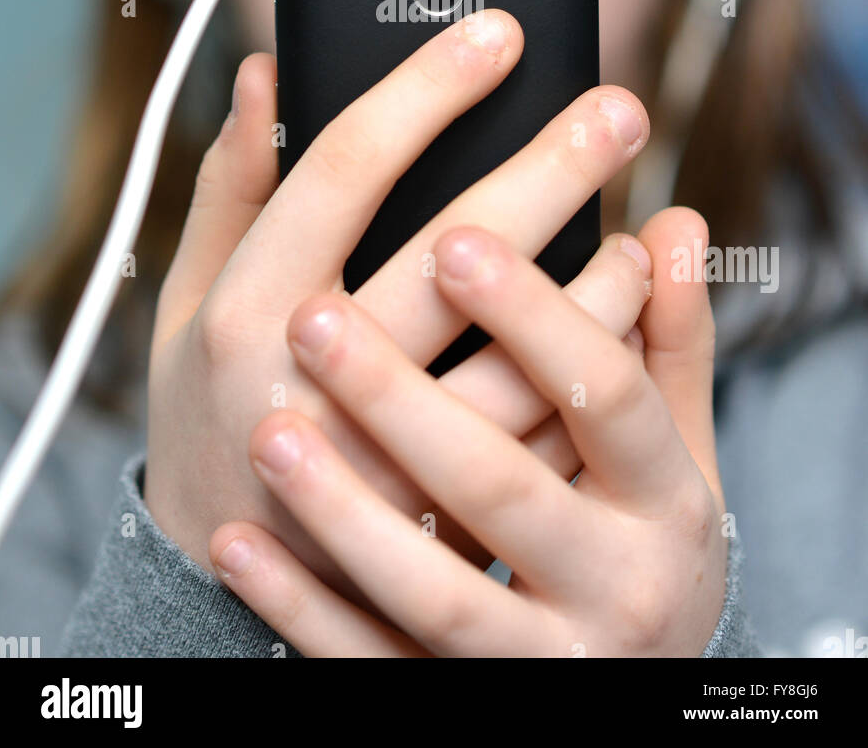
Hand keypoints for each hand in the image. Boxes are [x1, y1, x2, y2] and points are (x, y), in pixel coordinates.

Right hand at [145, 9, 657, 598]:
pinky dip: (590, 384)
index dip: (428, 88)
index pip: (348, 166)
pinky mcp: (433, 523)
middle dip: (550, 166)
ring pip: (517, 362)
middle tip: (619, 109)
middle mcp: (314, 377)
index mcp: (250, 303)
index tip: (498, 31)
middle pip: (455, 249)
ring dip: (596, 289)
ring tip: (640, 237)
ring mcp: (380, 460)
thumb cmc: (208, 408)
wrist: (209, 585)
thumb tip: (266, 72)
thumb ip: (231, 185)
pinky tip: (626, 333)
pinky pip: (537, 448)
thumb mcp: (191, 295)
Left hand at [207, 209, 725, 657]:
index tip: (454, 237)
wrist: (650, 696)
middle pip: (503, 488)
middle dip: (404, 402)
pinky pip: (376, 666)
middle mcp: (616, 586)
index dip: (537, 315)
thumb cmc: (649, 537)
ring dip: (343, 512)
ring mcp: (541, 660)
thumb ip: (671, 340)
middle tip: (313, 318)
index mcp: (665, 501)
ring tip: (268, 430)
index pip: (606, 396)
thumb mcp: (677, 450)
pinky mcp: (465, 705)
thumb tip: (677, 216)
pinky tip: (238, 547)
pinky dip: (304, 613)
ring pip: (433, 592)